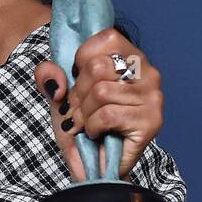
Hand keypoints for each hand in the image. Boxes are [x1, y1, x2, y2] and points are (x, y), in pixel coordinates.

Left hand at [32, 27, 162, 182]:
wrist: (92, 163)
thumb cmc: (80, 120)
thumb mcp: (58, 89)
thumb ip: (48, 72)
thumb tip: (57, 82)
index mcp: (131, 56)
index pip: (106, 37)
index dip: (82, 60)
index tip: (80, 79)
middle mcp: (148, 72)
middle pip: (97, 67)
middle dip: (77, 93)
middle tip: (78, 110)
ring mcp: (153, 97)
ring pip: (101, 93)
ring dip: (84, 114)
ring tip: (85, 123)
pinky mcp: (151, 122)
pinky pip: (108, 115)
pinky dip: (93, 127)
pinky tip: (96, 133)